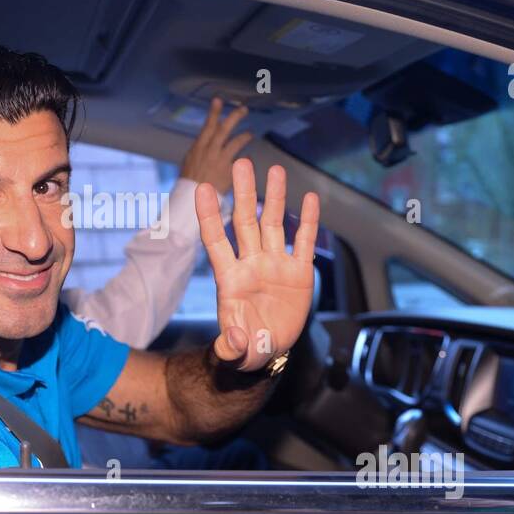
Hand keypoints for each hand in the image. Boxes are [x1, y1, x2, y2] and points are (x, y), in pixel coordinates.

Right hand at [179, 96, 251, 192]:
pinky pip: (241, 161)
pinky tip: (248, 157)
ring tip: (250, 133)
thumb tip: (209, 135)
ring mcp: (220, 161)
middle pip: (224, 130)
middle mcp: (210, 151)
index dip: (214, 112)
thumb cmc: (189, 181)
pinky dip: (245, 158)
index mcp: (199, 147)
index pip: (208, 125)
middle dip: (235, 117)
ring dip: (244, 136)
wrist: (191, 200)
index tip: (219, 100)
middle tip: (243, 109)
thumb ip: (201, 147)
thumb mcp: (189, 160)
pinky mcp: (229, 172)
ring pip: (236, 143)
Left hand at [195, 159, 319, 371]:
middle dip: (244, 193)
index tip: (203, 189)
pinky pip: (302, 242)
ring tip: (275, 169)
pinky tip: (310, 198)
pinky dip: (307, 221)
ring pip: (273, 224)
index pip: (216, 241)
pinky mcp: (298, 272)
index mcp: (229, 278)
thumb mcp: (235, 350)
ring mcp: (274, 264)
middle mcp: (250, 264)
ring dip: (274, 197)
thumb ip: (231, 345)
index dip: (210, 216)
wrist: (268, 349)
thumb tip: (235, 340)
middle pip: (245, 221)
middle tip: (241, 163)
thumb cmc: (245, 346)